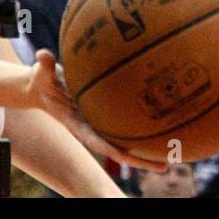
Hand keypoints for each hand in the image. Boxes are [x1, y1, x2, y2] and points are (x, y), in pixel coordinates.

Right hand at [27, 50, 167, 171]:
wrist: (41, 86)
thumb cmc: (43, 79)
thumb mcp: (42, 73)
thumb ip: (44, 66)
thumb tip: (42, 54)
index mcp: (79, 125)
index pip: (100, 144)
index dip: (117, 153)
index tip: (135, 159)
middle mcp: (93, 128)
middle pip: (121, 151)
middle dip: (142, 160)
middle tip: (167, 164)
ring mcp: (100, 123)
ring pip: (128, 140)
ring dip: (149, 148)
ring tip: (177, 149)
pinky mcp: (105, 115)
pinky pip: (128, 124)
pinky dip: (144, 126)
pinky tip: (165, 122)